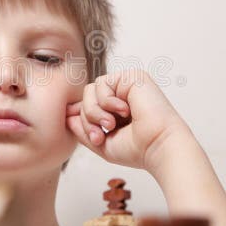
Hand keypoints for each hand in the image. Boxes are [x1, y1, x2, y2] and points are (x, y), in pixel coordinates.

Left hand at [65, 69, 190, 171]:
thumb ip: (83, 129)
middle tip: (100, 136)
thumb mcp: (102, 143)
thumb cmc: (137, 149)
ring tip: (112, 124)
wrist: (158, 147)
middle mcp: (122, 96)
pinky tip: (125, 111)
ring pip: (91, 90)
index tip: (92, 136)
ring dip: (95, 111)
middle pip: (87, 98)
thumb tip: (67, 116)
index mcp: (116, 111)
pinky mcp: (132, 77)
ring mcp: (127, 85)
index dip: (81, 117)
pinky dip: (107, 101)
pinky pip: (102, 84)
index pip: (88, 106)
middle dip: (88, 119)